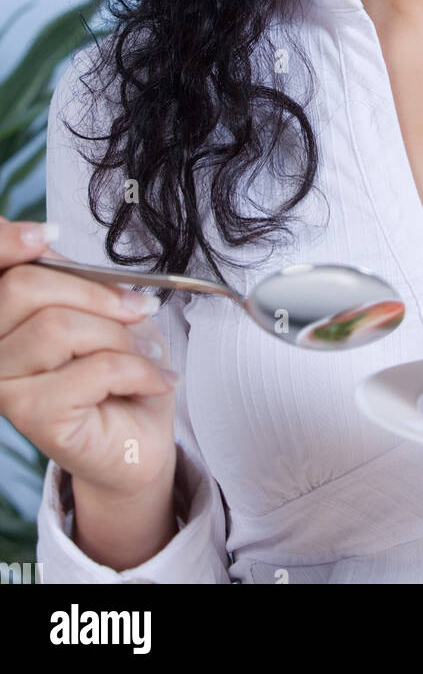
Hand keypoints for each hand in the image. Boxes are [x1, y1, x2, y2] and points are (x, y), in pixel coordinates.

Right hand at [0, 215, 179, 499]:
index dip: (5, 242)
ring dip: (121, 337)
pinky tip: (156, 380)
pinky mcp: (33, 416)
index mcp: (4, 315)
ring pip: (58, 326)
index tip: (43, 236)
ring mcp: (5, 385)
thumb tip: (46, 238)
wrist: (137, 438)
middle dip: (95, 293)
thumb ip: (68, 276)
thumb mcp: (99, 308)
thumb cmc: (117, 371)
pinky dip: (140, 369)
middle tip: (140, 309)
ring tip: (146, 355)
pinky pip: (94, 368)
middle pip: (23, 288)